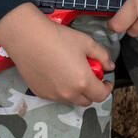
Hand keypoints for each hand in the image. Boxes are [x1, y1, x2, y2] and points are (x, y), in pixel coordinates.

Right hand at [0, 4, 114, 105]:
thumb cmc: (55, 37)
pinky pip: (56, 96)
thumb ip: (102, 56)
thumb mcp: (86, 42)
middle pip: (87, 101)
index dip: (107, 88)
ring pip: (71, 99)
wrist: (27, 37)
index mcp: (82, 81)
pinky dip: (61, 89)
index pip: (101, 95)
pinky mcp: (41, 93)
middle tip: (89, 75)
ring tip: (71, 71)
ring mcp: (53, 95)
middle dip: (92, 90)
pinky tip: (57, 72)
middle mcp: (68, 93)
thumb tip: (109, 66)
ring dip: (76, 91)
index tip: (105, 81)